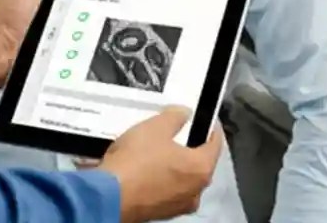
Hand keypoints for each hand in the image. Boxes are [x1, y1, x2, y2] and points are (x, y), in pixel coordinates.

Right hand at [99, 106, 223, 222]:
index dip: (211, 127)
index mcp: (201, 168)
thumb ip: (175, 116)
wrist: (109, 196)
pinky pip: (167, 190)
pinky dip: (162, 179)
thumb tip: (185, 113)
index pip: (216, 143)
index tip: (206, 118)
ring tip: (159, 150)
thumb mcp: (156, 127)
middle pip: (199, 163)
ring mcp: (179, 205)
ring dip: (175, 165)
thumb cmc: (137, 160)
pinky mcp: (161, 213)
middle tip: (178, 132)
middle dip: (191, 147)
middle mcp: (196, 191)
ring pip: (183, 179)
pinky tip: (147, 169)